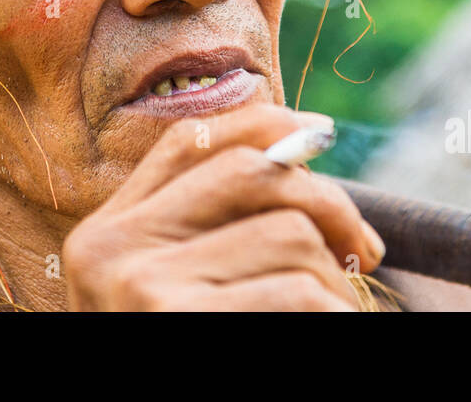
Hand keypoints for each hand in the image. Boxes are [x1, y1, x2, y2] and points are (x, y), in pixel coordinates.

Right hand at [62, 103, 386, 310]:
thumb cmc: (182, 348)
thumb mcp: (168, 292)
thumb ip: (208, 231)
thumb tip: (301, 148)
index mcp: (104, 235)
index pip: (187, 143)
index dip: (261, 123)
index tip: (319, 132)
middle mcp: (110, 251)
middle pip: (249, 173)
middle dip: (327, 200)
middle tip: (367, 249)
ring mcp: (141, 289)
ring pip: (287, 234)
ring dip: (337, 276)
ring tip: (336, 314)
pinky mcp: (181, 323)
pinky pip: (298, 291)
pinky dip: (335, 312)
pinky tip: (331, 328)